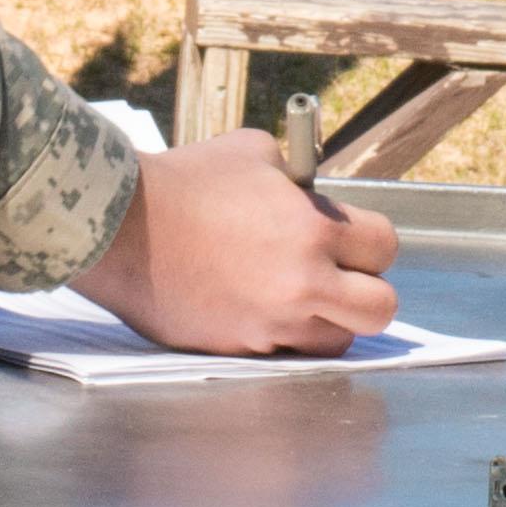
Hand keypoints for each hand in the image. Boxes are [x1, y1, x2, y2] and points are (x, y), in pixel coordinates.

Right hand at [62, 131, 398, 354]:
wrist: (121, 227)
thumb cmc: (184, 181)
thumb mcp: (253, 153)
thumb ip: (295, 178)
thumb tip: (308, 192)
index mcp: (314, 229)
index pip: (385, 247)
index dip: (369, 241)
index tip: (350, 240)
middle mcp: (303, 283)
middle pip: (379, 307)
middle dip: (365, 291)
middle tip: (338, 278)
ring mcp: (271, 323)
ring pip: (337, 341)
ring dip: (327, 321)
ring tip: (297, 298)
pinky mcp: (239, 348)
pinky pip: (285, 353)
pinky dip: (281, 337)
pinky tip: (256, 310)